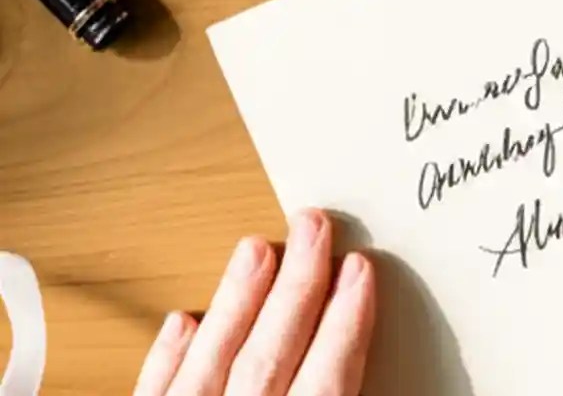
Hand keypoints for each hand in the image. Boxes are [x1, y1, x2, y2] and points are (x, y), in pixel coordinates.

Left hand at [133, 209, 376, 395]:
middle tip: (312, 228)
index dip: (346, 321)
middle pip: (270, 353)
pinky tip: (182, 321)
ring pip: (213, 358)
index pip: (327, 379)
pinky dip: (168, 356)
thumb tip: (363, 361)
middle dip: (297, 285)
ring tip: (253, 248)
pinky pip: (154, 392)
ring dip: (236, 300)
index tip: (358, 270)